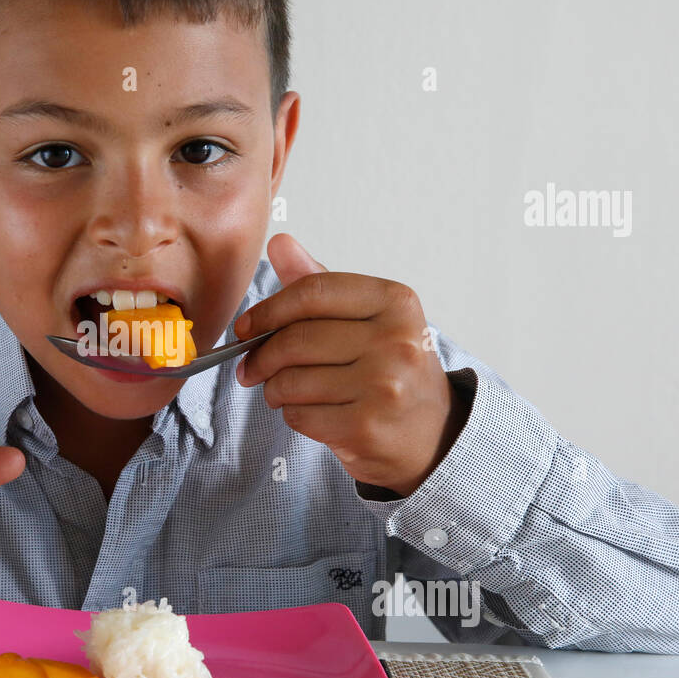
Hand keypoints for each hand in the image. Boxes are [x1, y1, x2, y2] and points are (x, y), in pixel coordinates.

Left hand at [233, 233, 467, 496]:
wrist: (433, 434)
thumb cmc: (391, 369)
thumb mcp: (366, 318)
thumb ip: (320, 283)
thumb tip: (279, 243)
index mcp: (396, 302)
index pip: (311, 293)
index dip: (267, 311)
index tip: (245, 327)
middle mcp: (396, 341)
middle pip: (295, 339)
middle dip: (260, 356)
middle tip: (249, 367)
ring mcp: (384, 386)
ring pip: (291, 380)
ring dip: (273, 388)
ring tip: (279, 390)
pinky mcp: (366, 427)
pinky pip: (299, 414)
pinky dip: (290, 414)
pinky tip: (304, 411)